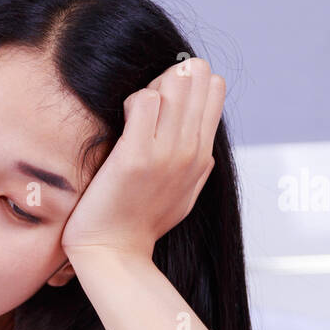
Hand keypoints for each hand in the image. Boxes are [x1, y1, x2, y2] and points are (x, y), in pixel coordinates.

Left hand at [60, 56, 224, 261]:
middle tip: (146, 103)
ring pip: (174, 83)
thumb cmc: (140, 223)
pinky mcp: (136, 156)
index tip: (163, 100)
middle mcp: (191, 151)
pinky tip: (121, 120)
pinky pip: (145, 101)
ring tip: (134, 113)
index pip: (215, 86)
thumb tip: (204, 145)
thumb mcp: (184, 193)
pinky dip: (132, 100)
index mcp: (203, 155)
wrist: (114, 252)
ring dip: (151, 87)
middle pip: (198, 76)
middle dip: (169, 76)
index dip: (188, 81)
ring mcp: (166, 153)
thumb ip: (197, 164)